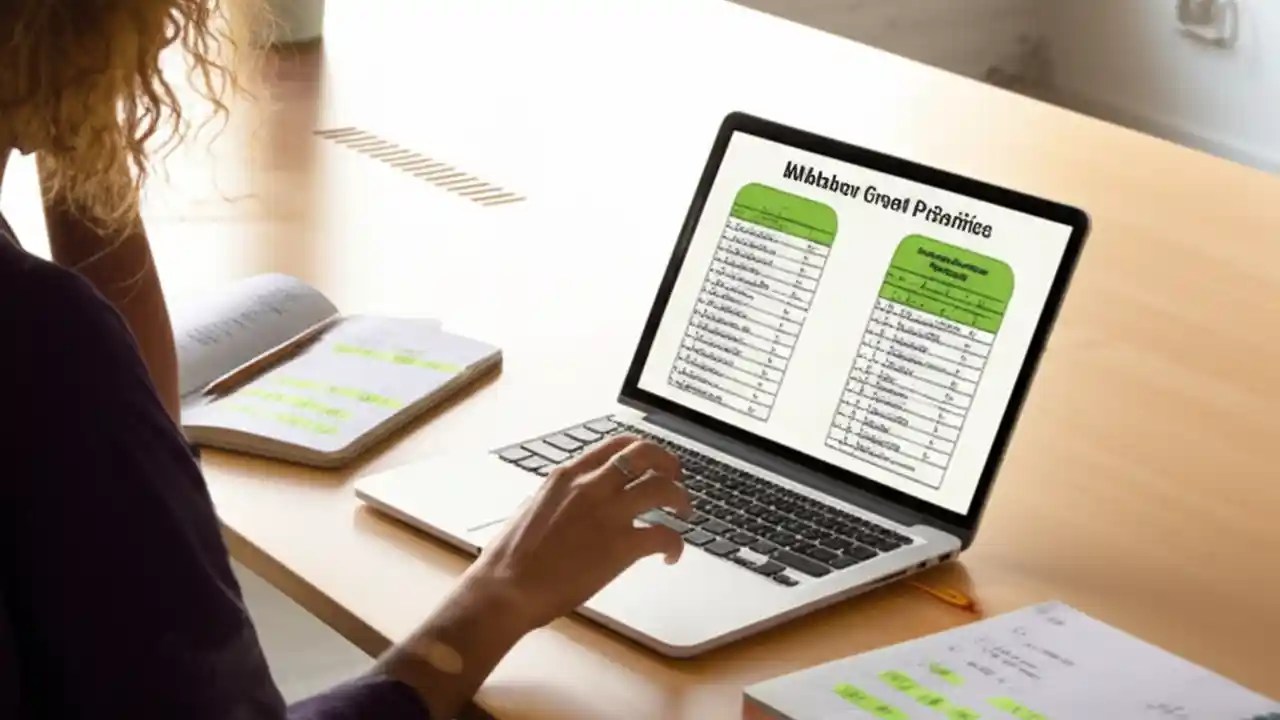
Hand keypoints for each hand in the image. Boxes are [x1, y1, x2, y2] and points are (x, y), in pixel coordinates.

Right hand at [466, 434, 691, 630]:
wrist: (506, 588)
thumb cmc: (509, 558)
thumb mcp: (533, 509)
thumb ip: (560, 499)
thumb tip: (573, 505)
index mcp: (567, 475)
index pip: (616, 445)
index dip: (641, 450)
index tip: (651, 461)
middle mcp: (591, 485)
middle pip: (645, 455)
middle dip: (668, 463)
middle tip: (675, 479)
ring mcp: (609, 513)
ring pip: (663, 488)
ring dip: (680, 498)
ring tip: (683, 513)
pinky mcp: (621, 546)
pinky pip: (664, 535)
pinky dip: (675, 543)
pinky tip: (670, 555)